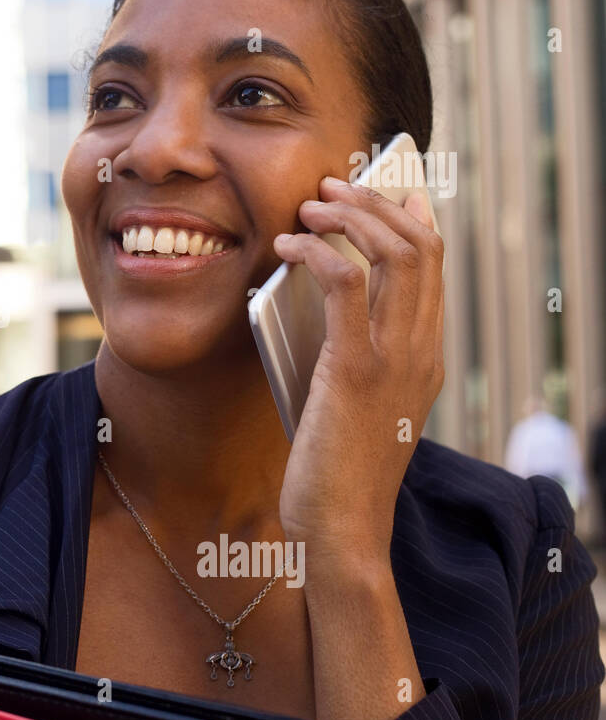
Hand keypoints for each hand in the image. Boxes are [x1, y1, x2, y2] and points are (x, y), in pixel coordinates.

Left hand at [271, 176, 444, 564]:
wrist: (342, 533)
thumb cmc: (335, 476)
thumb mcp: (352, 410)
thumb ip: (350, 362)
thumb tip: (316, 318)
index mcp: (425, 360)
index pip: (433, 271)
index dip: (412, 221)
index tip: (390, 192)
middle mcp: (422, 352)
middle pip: (420, 248)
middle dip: (376, 204)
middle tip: (334, 186)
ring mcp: (395, 359)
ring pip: (394, 254)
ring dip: (350, 215)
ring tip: (311, 204)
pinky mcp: (356, 369)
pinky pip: (344, 282)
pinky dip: (316, 250)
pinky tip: (286, 245)